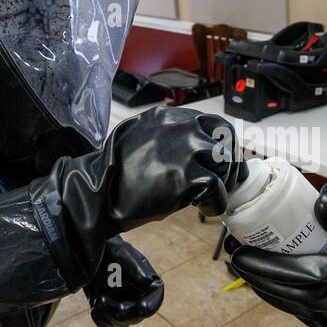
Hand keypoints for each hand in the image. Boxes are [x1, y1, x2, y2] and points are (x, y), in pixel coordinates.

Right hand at [37, 106, 240, 289]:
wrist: (97, 195)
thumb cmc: (114, 172)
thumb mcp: (139, 135)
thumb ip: (167, 134)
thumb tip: (195, 144)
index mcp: (169, 117)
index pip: (214, 123)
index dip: (222, 145)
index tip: (221, 163)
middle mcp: (182, 128)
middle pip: (226, 139)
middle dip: (229, 163)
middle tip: (224, 183)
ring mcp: (186, 151)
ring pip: (226, 163)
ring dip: (223, 183)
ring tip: (210, 198)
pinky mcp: (186, 177)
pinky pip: (218, 191)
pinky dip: (216, 204)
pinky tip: (204, 210)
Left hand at [84, 237, 163, 326]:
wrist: (89, 257)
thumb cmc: (110, 251)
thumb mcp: (122, 255)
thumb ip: (134, 267)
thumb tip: (147, 281)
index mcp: (150, 286)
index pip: (153, 303)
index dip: (149, 306)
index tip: (142, 307)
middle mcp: (140, 300)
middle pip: (136, 317)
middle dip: (121, 312)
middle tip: (105, 300)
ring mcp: (126, 309)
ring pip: (120, 323)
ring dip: (108, 313)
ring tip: (100, 298)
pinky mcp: (110, 314)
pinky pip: (106, 325)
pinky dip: (99, 318)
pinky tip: (95, 308)